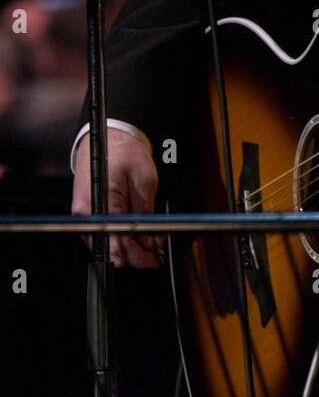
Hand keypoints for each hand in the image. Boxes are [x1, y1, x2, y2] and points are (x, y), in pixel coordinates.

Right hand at [72, 127, 162, 268]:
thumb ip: (146, 213)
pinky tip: (134, 237)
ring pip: (104, 244)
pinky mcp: (87, 213)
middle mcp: (87, 212)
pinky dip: (118, 238)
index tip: (152, 259)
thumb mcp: (145, 179)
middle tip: (155, 257)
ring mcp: (84, 214)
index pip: (116, 241)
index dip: (135, 254)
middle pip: (109, 247)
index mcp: (101, 203)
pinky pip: (102, 234)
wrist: (107, 138)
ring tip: (149, 247)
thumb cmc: (124, 153)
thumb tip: (152, 239)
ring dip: (127, 248)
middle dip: (134, 255)